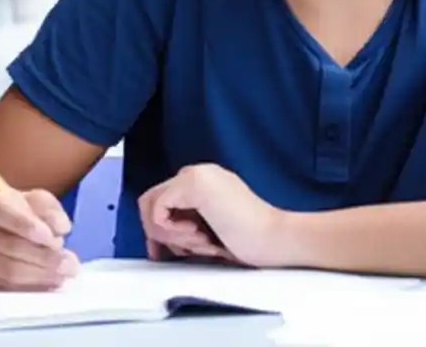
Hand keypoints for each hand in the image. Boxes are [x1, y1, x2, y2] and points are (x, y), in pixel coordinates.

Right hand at [0, 185, 78, 290]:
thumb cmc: (13, 210)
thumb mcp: (32, 199)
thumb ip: (49, 208)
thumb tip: (61, 228)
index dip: (25, 224)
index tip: (51, 236)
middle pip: (4, 244)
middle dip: (42, 255)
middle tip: (69, 262)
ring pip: (5, 270)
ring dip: (40, 274)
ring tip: (64, 273)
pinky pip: (3, 287)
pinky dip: (30, 286)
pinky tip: (49, 282)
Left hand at [138, 164, 283, 267]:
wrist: (275, 238)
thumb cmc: (251, 240)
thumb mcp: (208, 230)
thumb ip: (184, 225)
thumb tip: (154, 240)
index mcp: (203, 182)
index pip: (161, 200)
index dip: (156, 229)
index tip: (161, 252)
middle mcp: (196, 173)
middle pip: (150, 202)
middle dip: (162, 233)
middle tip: (187, 249)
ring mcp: (194, 176)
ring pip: (151, 206)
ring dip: (171, 234)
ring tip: (202, 241)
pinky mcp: (193, 184)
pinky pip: (157, 211)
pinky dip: (171, 231)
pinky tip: (199, 235)